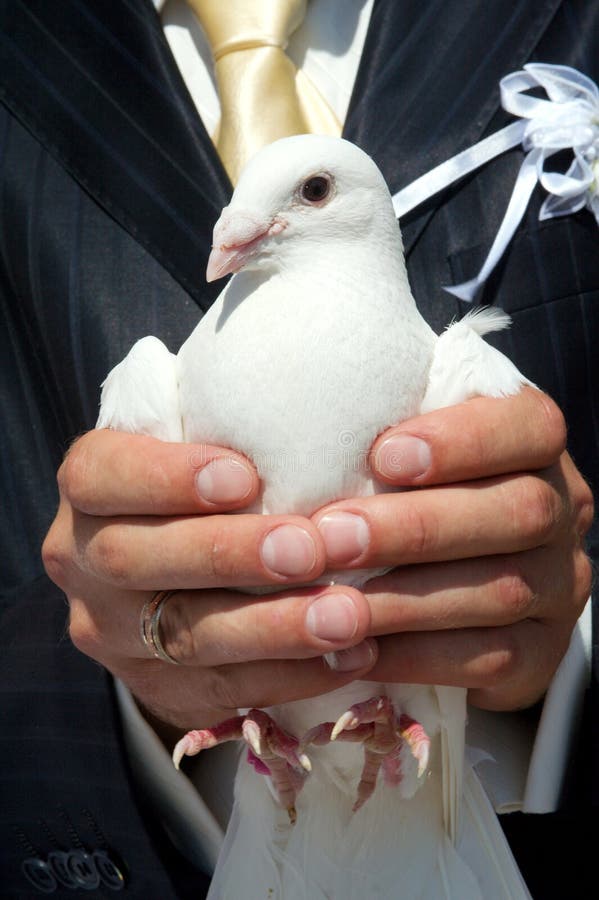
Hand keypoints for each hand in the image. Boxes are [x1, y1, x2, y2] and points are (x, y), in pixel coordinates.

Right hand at [42, 430, 376, 736]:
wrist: (176, 576)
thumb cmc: (211, 488)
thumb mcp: (199, 447)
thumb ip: (230, 428)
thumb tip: (325, 393)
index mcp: (90, 490)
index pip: (101, 476)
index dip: (166, 478)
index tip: (245, 477)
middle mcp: (84, 563)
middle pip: (139, 561)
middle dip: (230, 555)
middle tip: (310, 549)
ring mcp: (115, 634)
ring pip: (186, 636)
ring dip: (274, 627)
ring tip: (349, 614)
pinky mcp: (157, 687)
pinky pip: (222, 690)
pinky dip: (292, 674)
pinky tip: (351, 657)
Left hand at [312, 388, 592, 710]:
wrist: (449, 577)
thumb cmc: (406, 490)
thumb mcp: (403, 445)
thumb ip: (378, 424)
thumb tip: (307, 415)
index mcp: (536, 445)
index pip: (531, 427)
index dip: (465, 441)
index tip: (383, 456)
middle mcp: (563, 512)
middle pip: (518, 513)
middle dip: (417, 527)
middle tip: (333, 536)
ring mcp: (560, 586)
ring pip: (501, 590)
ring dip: (406, 598)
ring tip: (332, 600)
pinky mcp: (543, 651)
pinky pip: (492, 659)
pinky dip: (416, 655)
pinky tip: (356, 649)